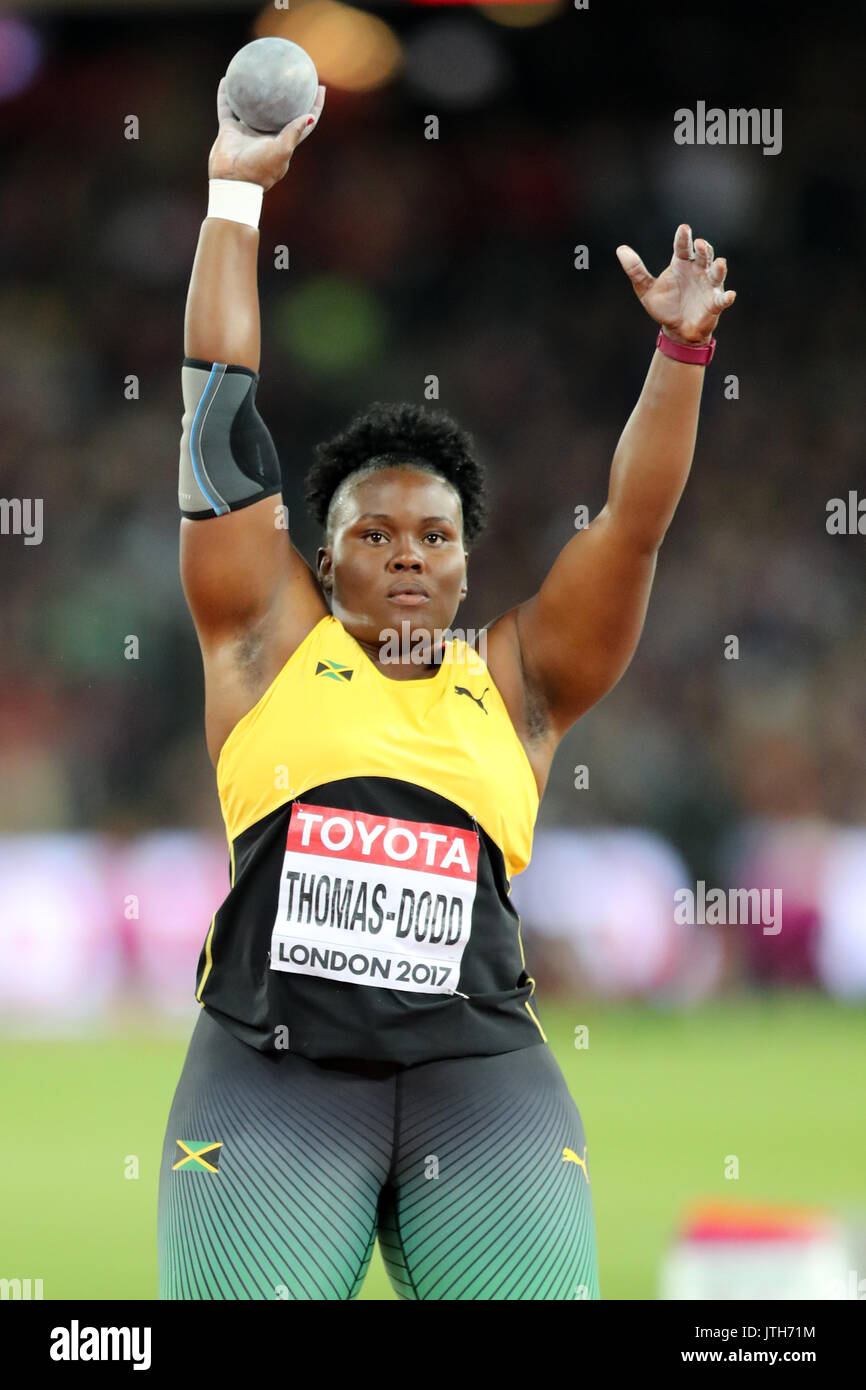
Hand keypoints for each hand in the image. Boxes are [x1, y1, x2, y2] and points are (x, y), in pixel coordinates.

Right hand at [207, 78, 325, 191]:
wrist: (232, 182)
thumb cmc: (259, 169)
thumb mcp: (281, 152)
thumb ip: (294, 133)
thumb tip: (311, 115)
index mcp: (283, 142)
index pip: (303, 121)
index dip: (314, 106)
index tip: (320, 87)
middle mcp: (266, 136)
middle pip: (279, 111)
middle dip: (287, 93)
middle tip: (292, 73)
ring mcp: (247, 133)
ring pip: (252, 107)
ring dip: (254, 91)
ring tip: (258, 69)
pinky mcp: (229, 131)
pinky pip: (227, 108)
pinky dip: (226, 95)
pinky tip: (227, 78)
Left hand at [616, 224, 735, 344]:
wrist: (676, 330)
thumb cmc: (665, 306)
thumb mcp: (646, 289)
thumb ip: (636, 270)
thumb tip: (620, 249)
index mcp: (681, 264)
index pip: (682, 247)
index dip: (683, 238)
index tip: (684, 229)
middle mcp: (698, 271)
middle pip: (703, 255)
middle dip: (703, 250)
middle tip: (699, 245)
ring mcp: (708, 286)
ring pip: (716, 272)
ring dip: (718, 268)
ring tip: (719, 262)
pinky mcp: (715, 303)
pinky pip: (722, 299)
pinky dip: (726, 297)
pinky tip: (729, 295)